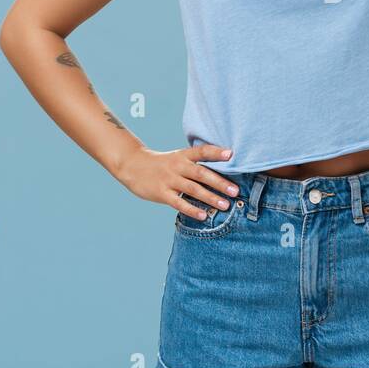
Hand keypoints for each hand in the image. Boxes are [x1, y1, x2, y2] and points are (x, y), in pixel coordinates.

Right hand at [116, 144, 239, 220]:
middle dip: (219, 182)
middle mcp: (177, 166)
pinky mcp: (161, 193)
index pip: (202, 151)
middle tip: (235, 191)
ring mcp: (169, 180)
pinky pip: (178, 203)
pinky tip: (203, 216)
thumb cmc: (162, 164)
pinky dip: (191, 210)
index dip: (216, 152)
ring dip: (210, 197)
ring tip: (225, 205)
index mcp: (183, 155)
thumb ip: (195, 164)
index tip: (231, 154)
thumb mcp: (177, 158)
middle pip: (201, 173)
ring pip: (192, 189)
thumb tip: (222, 172)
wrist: (132, 166)